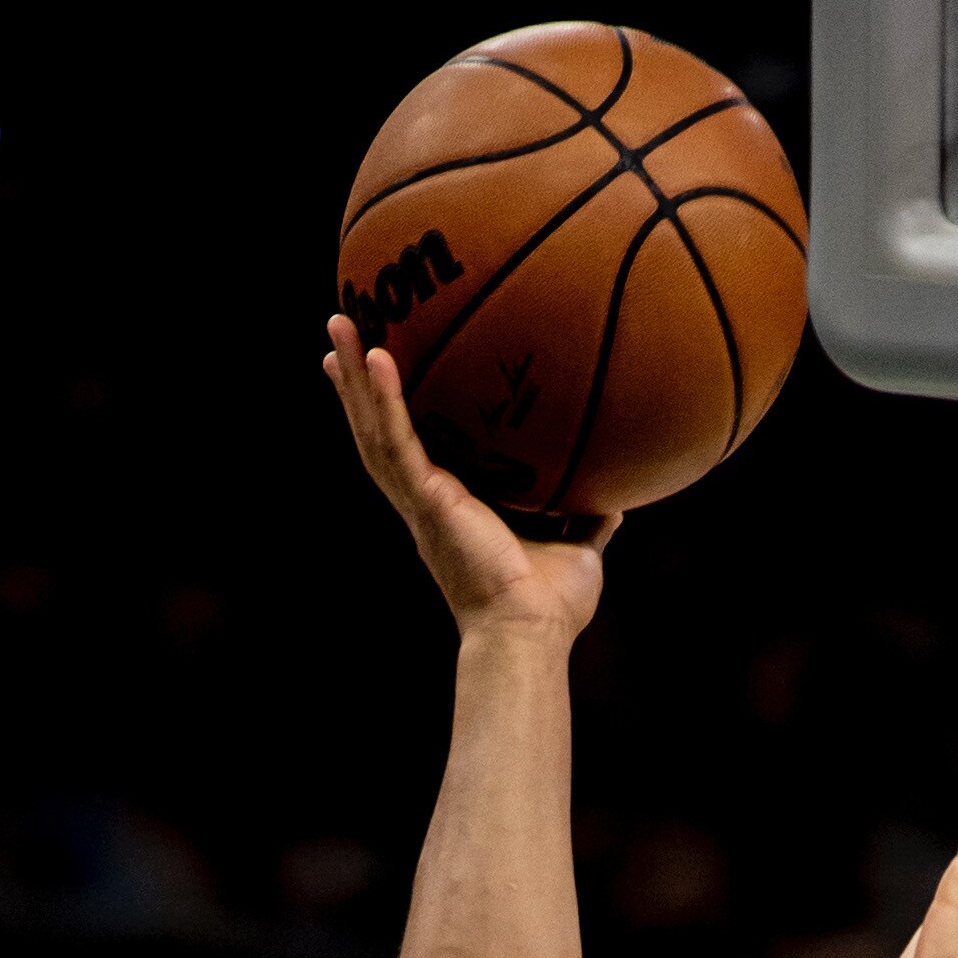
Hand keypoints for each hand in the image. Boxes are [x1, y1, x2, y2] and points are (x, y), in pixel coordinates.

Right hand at [322, 315, 615, 641]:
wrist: (531, 633)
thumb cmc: (550, 607)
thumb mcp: (578, 548)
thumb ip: (589, 517)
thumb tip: (618, 495)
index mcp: (452, 509)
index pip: (414, 449)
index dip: (394, 412)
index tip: (381, 369)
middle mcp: (426, 502)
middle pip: (380, 430)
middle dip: (357, 383)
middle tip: (342, 331)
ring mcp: (421, 501)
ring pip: (374, 428)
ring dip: (354, 376)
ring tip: (339, 323)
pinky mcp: (426, 501)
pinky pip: (398, 441)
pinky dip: (384, 399)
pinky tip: (375, 355)